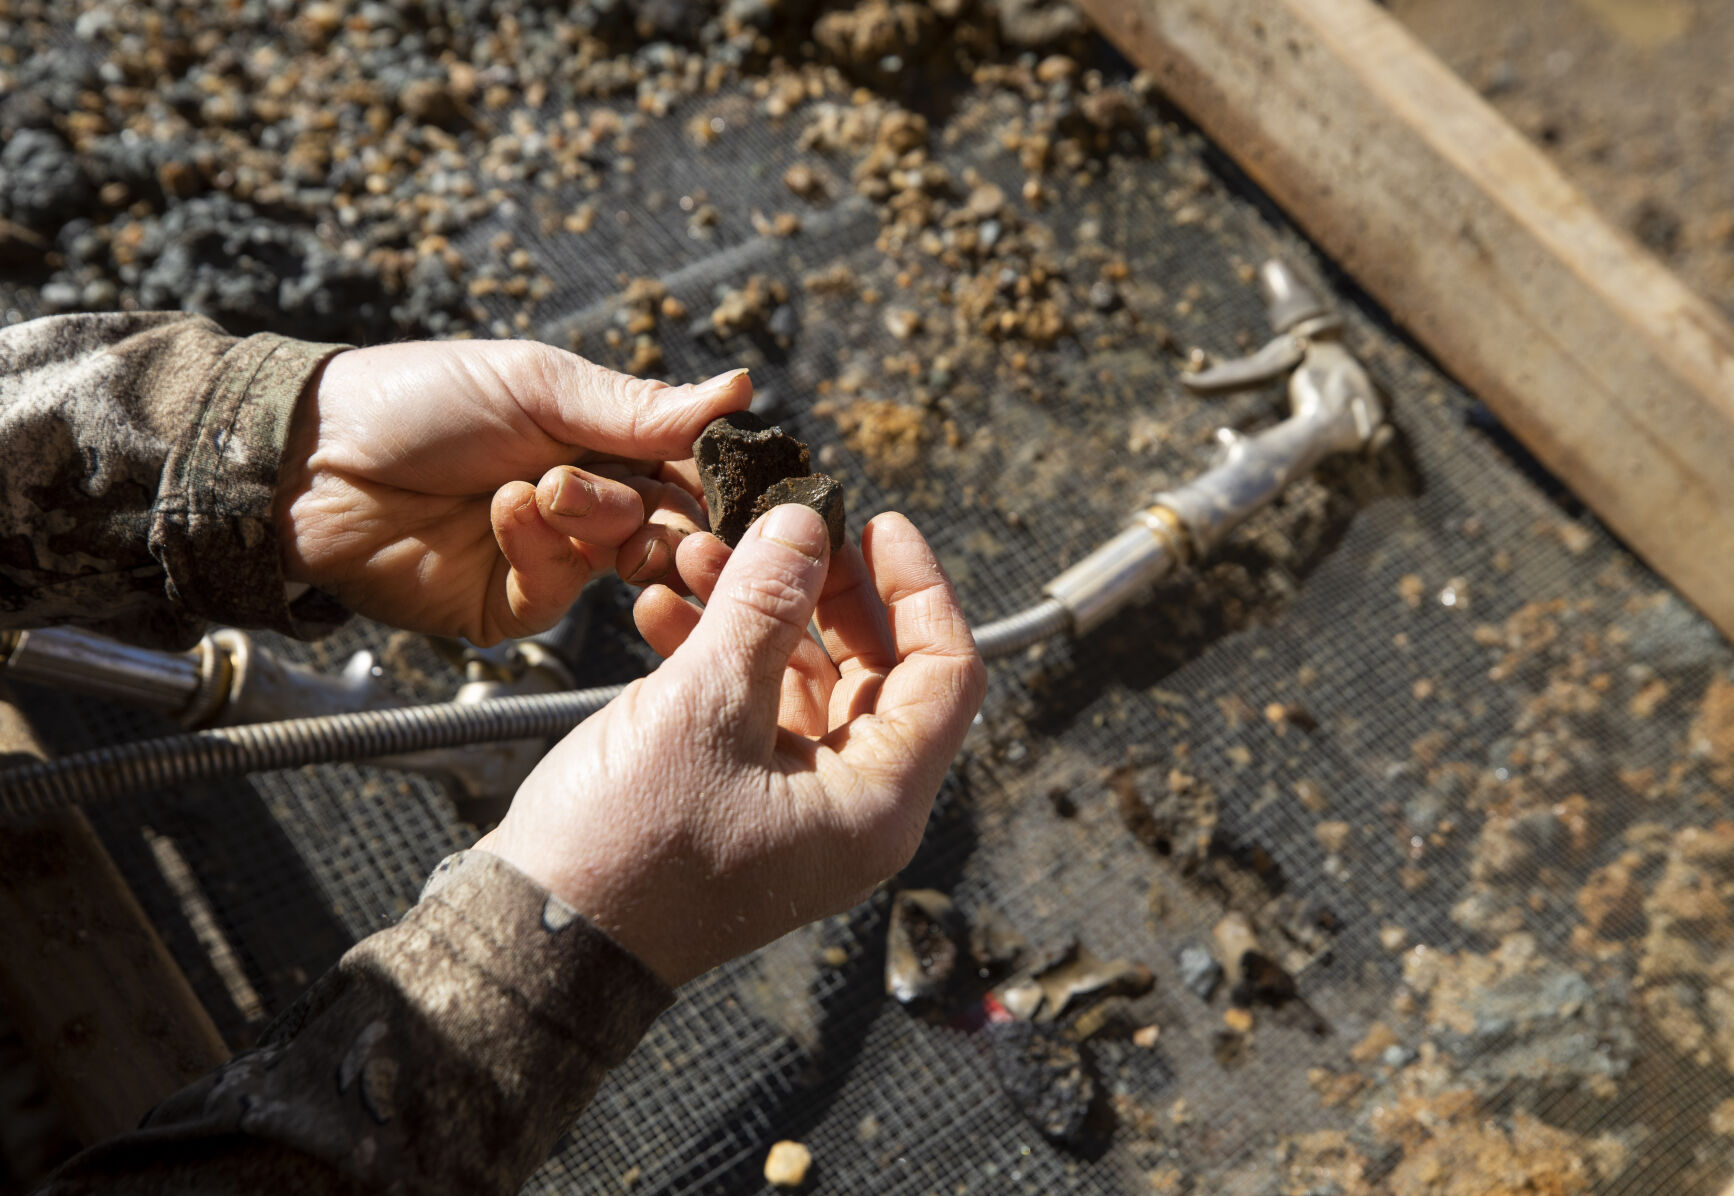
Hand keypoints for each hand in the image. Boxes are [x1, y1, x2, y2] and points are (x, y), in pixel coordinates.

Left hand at [275, 340, 748, 643]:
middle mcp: (587, 507)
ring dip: (597, 521)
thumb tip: (742, 389)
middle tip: (645, 506)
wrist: (313, 456)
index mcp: (603, 444)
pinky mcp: (505, 607)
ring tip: (552, 490)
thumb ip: (640, 408)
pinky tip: (507, 511)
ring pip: (621, 561)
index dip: (716, 482)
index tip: (742, 486)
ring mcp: (548, 562)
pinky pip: (555, 594)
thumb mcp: (539, 384)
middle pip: (670, 527)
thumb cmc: (420, 399)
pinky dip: (540, 550)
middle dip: (663, 516)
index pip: (688, 472)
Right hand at [473, 504, 987, 985]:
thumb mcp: (705, 705)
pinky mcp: (733, 802)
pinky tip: (659, 610)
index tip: (876, 525)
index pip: (946, 673)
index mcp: (877, 802)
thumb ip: (765, 605)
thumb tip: (807, 523)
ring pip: (798, 681)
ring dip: (753, 613)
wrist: (534, 941)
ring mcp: (790, 808)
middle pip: (873, 670)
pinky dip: (713, 655)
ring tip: (696, 555)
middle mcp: (849, 809)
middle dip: (819, 590)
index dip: (918, 588)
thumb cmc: (629, 848)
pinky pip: (746, 710)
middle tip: (781, 528)